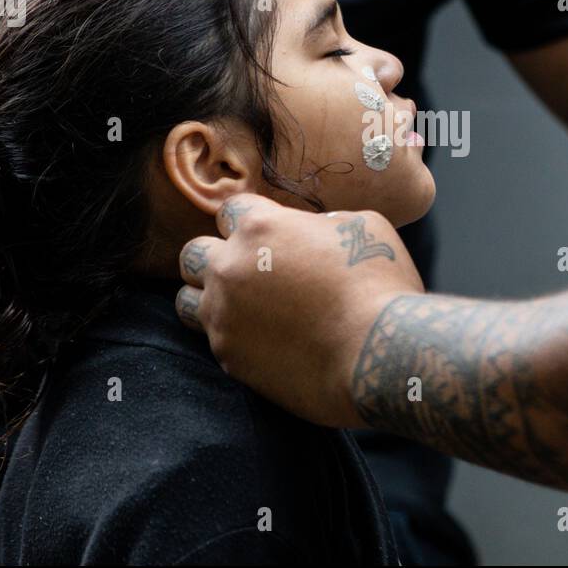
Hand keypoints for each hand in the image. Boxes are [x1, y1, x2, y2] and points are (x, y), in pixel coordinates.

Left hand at [174, 193, 423, 427]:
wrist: (380, 356)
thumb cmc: (380, 286)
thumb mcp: (362, 227)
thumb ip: (322, 223)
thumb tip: (311, 233)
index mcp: (260, 227)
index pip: (229, 209)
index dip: (250, 221)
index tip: (269, 236)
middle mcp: (230, 268)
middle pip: (192, 253)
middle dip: (215, 257)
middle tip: (248, 271)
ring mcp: (224, 316)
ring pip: (187, 300)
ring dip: (209, 299)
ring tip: (240, 308)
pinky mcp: (229, 358)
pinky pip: (214, 341)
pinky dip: (233, 337)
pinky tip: (263, 341)